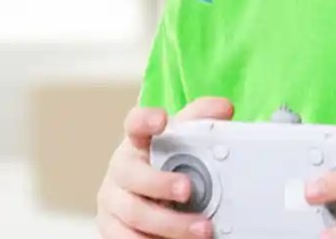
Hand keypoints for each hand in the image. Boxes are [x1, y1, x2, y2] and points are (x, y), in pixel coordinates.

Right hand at [96, 96, 233, 237]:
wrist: (144, 200)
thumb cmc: (162, 167)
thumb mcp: (180, 143)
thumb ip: (200, 122)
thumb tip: (224, 108)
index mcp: (136, 143)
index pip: (134, 125)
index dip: (145, 121)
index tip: (161, 120)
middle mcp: (120, 170)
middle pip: (132, 175)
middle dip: (160, 184)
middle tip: (188, 190)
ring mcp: (113, 201)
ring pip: (134, 214)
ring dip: (169, 224)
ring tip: (202, 230)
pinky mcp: (111, 229)